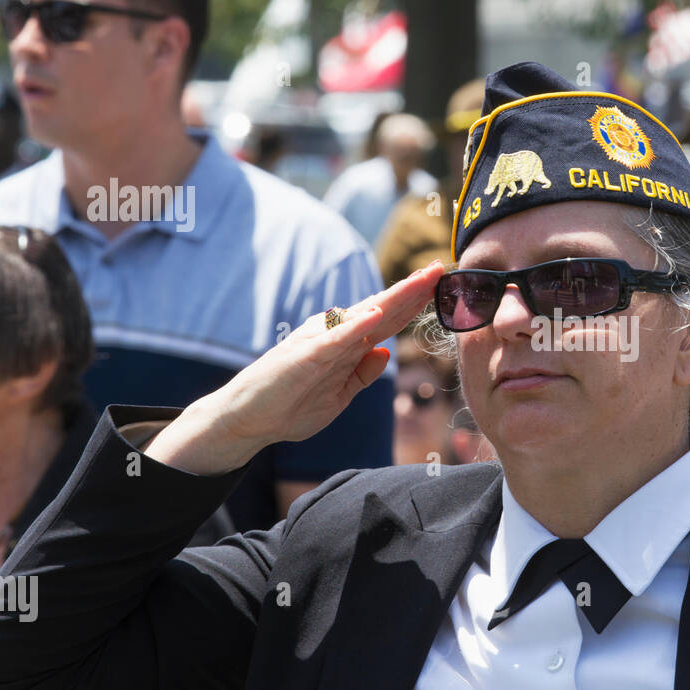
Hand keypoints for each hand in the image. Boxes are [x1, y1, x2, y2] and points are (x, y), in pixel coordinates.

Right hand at [146, 261, 444, 474]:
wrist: (247, 421)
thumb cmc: (289, 406)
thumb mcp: (338, 395)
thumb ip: (360, 374)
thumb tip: (384, 351)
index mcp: (344, 344)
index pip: (387, 319)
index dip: (415, 303)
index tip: (442, 286)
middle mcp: (334, 334)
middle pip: (382, 309)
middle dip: (413, 290)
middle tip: (441, 268)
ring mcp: (319, 342)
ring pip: (364, 316)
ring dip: (394, 298)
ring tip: (422, 280)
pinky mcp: (303, 357)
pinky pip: (334, 341)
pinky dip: (355, 327)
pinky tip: (376, 315)